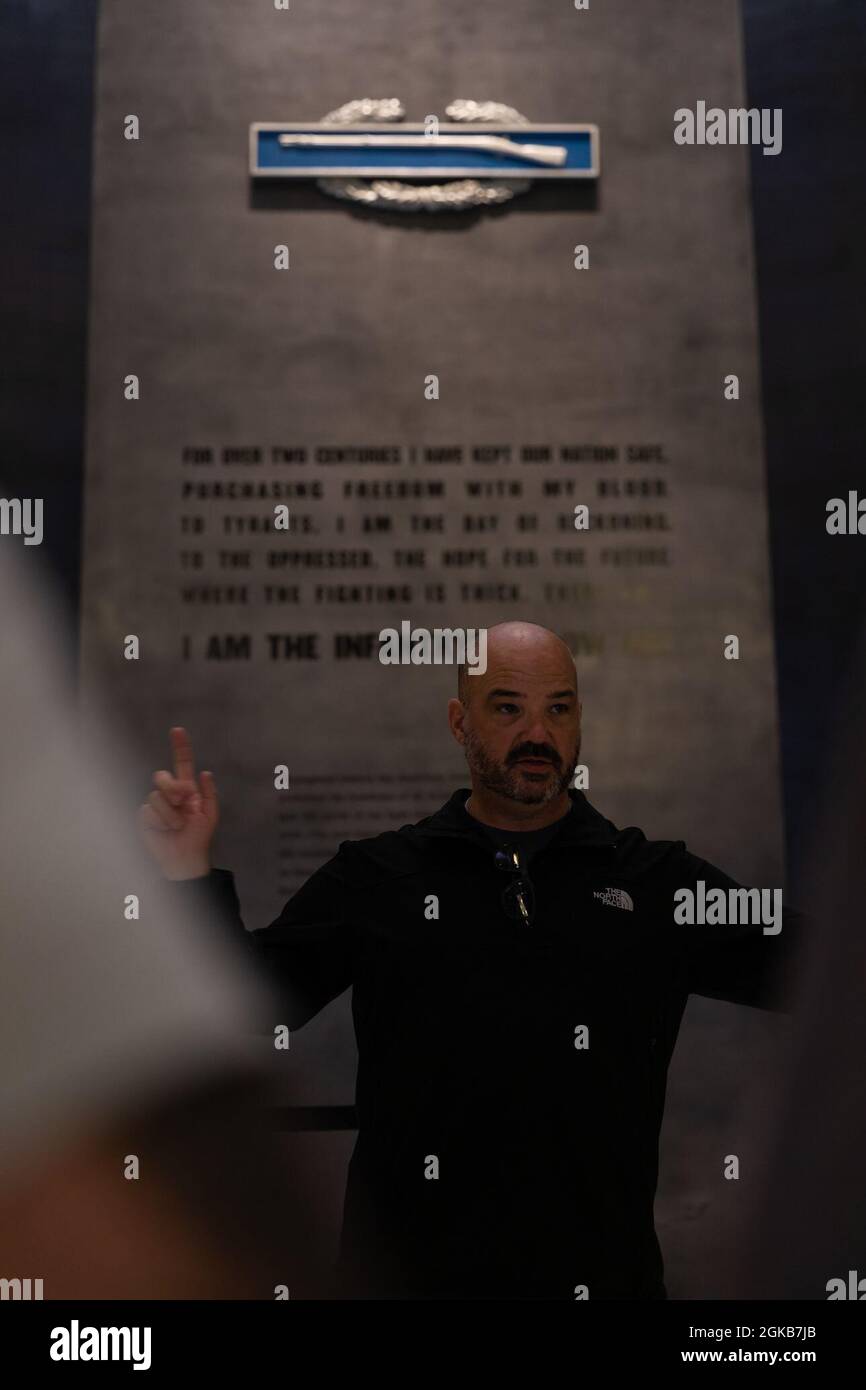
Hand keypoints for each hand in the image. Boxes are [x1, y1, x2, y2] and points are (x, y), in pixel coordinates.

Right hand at [137, 727, 218, 879]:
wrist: (184, 857)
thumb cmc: (198, 837)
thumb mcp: (210, 814)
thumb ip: (209, 793)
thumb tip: (205, 773)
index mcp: (186, 790)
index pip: (182, 764)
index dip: (180, 747)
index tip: (177, 731)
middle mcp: (169, 794)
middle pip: (162, 776)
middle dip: (172, 787)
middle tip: (184, 800)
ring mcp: (156, 805)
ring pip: (157, 796)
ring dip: (171, 813)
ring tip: (178, 826)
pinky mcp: (145, 816)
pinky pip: (148, 810)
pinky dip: (160, 821)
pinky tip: (165, 830)